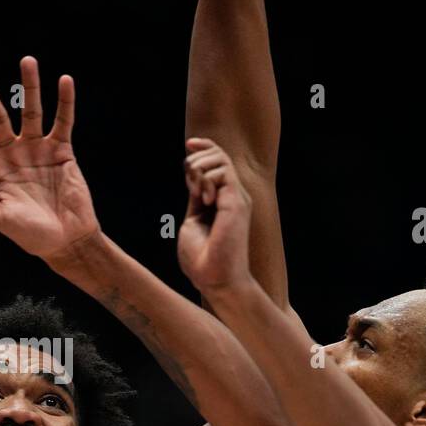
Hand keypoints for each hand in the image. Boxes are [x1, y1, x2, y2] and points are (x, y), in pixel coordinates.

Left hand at [0, 57, 100, 263]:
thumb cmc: (30, 235)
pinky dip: (65, 102)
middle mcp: (12, 155)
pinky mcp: (62, 151)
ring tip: (26, 60)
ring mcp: (37, 150)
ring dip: (29, 87)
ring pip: (30, 112)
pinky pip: (63, 121)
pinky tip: (64, 81)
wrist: (67, 240)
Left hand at [177, 137, 253, 291]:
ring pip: (220, 159)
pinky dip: (206, 180)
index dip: (203, 148)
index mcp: (223, 200)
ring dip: (199, 170)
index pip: (218, 162)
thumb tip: (192, 182)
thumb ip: (195, 201)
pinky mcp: (236, 202)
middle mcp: (233, 196)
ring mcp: (237, 198)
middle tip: (189, 184)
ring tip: (197, 194)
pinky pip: (222, 172)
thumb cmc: (203, 259)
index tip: (188, 145)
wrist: (215, 280)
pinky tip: (205, 200)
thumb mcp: (192, 222)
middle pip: (218, 155)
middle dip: (196, 160)